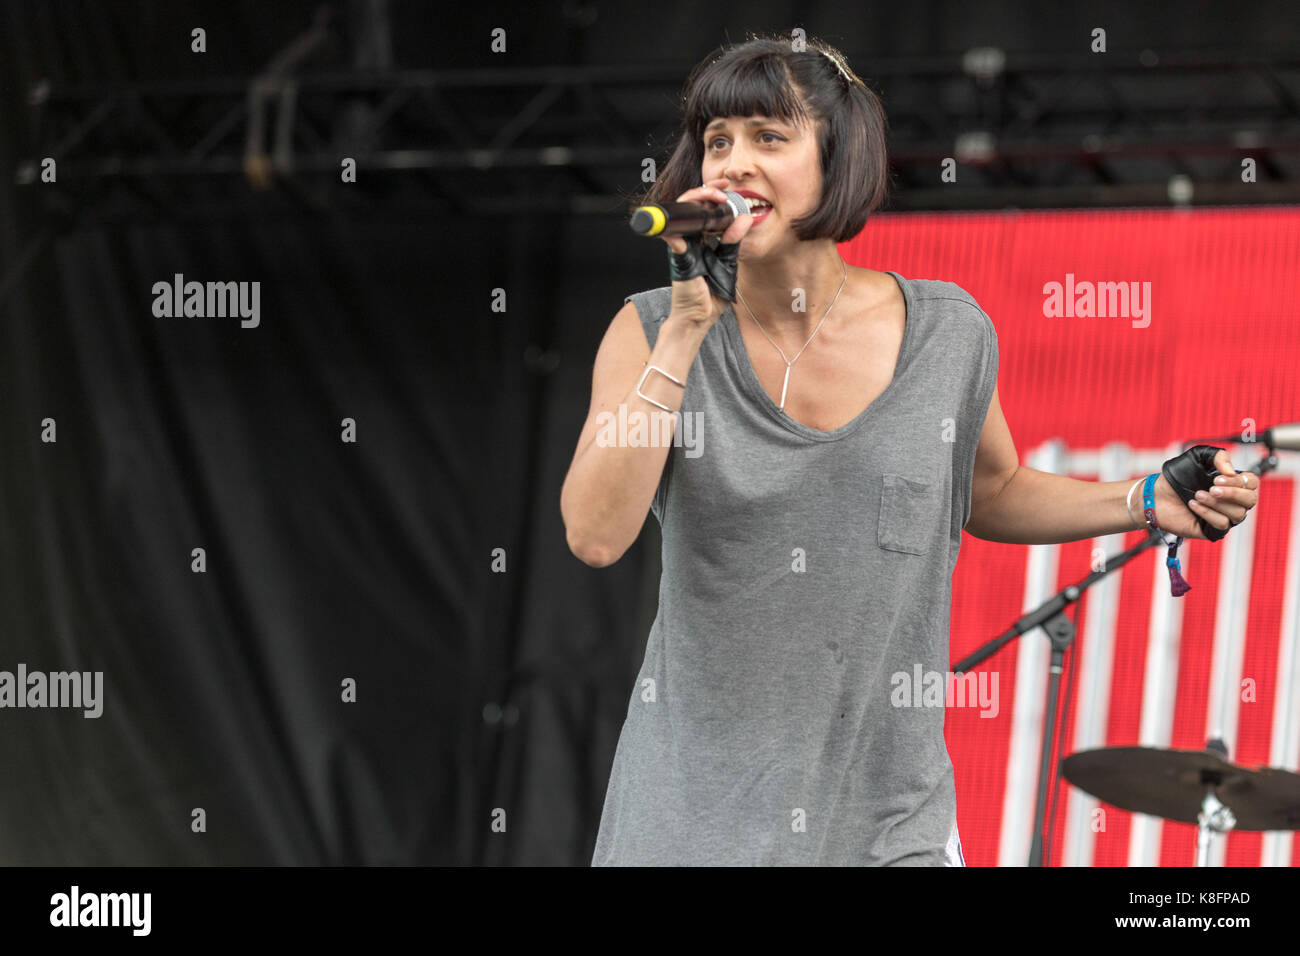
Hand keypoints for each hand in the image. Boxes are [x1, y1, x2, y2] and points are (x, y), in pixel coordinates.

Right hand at [663, 177, 753, 326]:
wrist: (699, 317)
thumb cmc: (711, 294)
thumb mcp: (728, 263)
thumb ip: (733, 242)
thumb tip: (745, 219)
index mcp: (701, 240)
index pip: (704, 210)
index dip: (713, 194)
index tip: (727, 186)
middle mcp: (689, 239)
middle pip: (691, 206)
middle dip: (706, 190)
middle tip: (722, 187)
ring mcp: (681, 246)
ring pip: (681, 214)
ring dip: (696, 199)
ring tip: (713, 195)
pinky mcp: (677, 256)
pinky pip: (673, 237)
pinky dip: (676, 225)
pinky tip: (690, 215)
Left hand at [1150, 449, 1259, 539]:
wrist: (1155, 495)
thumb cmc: (1176, 477)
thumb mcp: (1197, 457)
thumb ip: (1218, 456)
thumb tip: (1232, 471)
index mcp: (1232, 484)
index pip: (1252, 483)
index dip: (1239, 481)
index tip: (1217, 478)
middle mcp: (1231, 501)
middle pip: (1250, 500)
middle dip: (1232, 493)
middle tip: (1211, 488)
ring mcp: (1223, 516)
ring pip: (1237, 514)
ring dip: (1216, 503)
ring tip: (1197, 495)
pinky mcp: (1212, 530)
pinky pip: (1222, 524)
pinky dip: (1207, 513)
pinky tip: (1193, 505)